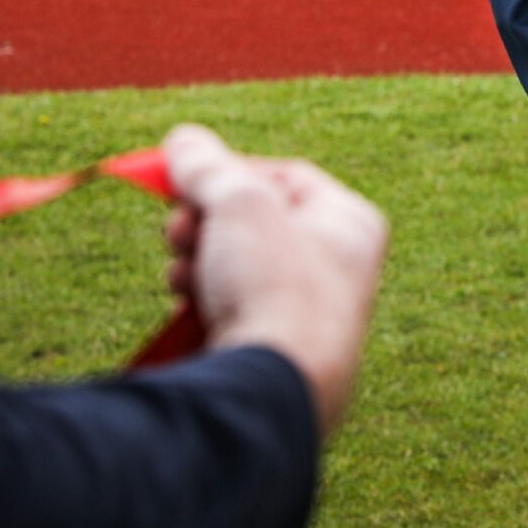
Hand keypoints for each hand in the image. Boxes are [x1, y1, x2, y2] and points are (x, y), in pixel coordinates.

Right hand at [160, 125, 387, 436]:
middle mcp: (337, 268)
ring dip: (197, 260)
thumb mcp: (238, 203)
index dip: (230, 172)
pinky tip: (185, 303)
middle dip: (206, 221)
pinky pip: (231, 307)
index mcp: (349, 224)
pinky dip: (201, 299)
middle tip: (177, 230)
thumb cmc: (275, 287)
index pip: (284, 177)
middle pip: (255, 222)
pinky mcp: (274, 351)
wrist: (274, 385)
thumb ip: (208, 166)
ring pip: (237, 266)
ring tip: (181, 272)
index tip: (187, 179)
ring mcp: (307, 315)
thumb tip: (184, 141)